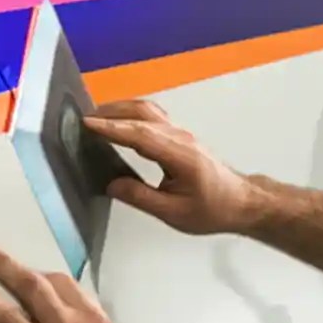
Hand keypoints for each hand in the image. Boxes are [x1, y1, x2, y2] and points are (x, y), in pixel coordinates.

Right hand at [84, 100, 259, 234]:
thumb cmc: (211, 210)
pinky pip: (152, 116)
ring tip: (94, 118)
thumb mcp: (174, 213)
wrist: (239, 202)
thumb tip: (111, 185)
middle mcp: (179, 137)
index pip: (140, 135)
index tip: (87, 124)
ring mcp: (180, 133)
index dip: (112, 128)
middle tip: (82, 120)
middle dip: (110, 113)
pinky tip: (117, 121)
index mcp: (179, 155)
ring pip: (147, 110)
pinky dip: (130, 114)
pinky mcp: (179, 135)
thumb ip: (140, 198)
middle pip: (142, 113)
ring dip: (119, 109)